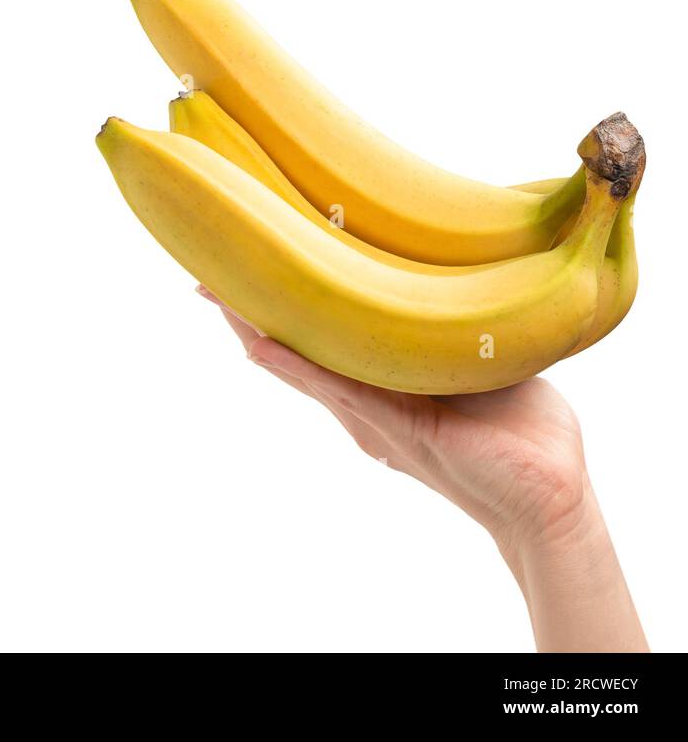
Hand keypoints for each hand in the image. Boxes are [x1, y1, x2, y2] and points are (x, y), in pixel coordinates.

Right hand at [199, 286, 646, 650]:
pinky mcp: (394, 427)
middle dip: (251, 313)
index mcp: (385, 383)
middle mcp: (367, 401)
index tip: (253, 266)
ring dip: (257, 330)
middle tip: (207, 277)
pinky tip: (261, 343)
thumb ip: (451, 330)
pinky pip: (336, 387)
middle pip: (299, 347)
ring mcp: (374, 416)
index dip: (286, 304)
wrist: (553, 492)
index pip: (327, 336)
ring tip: (217, 295)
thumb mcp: (478, 360)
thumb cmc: (522, 430)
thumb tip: (454, 278)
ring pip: (304, 363)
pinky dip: (295, 364)